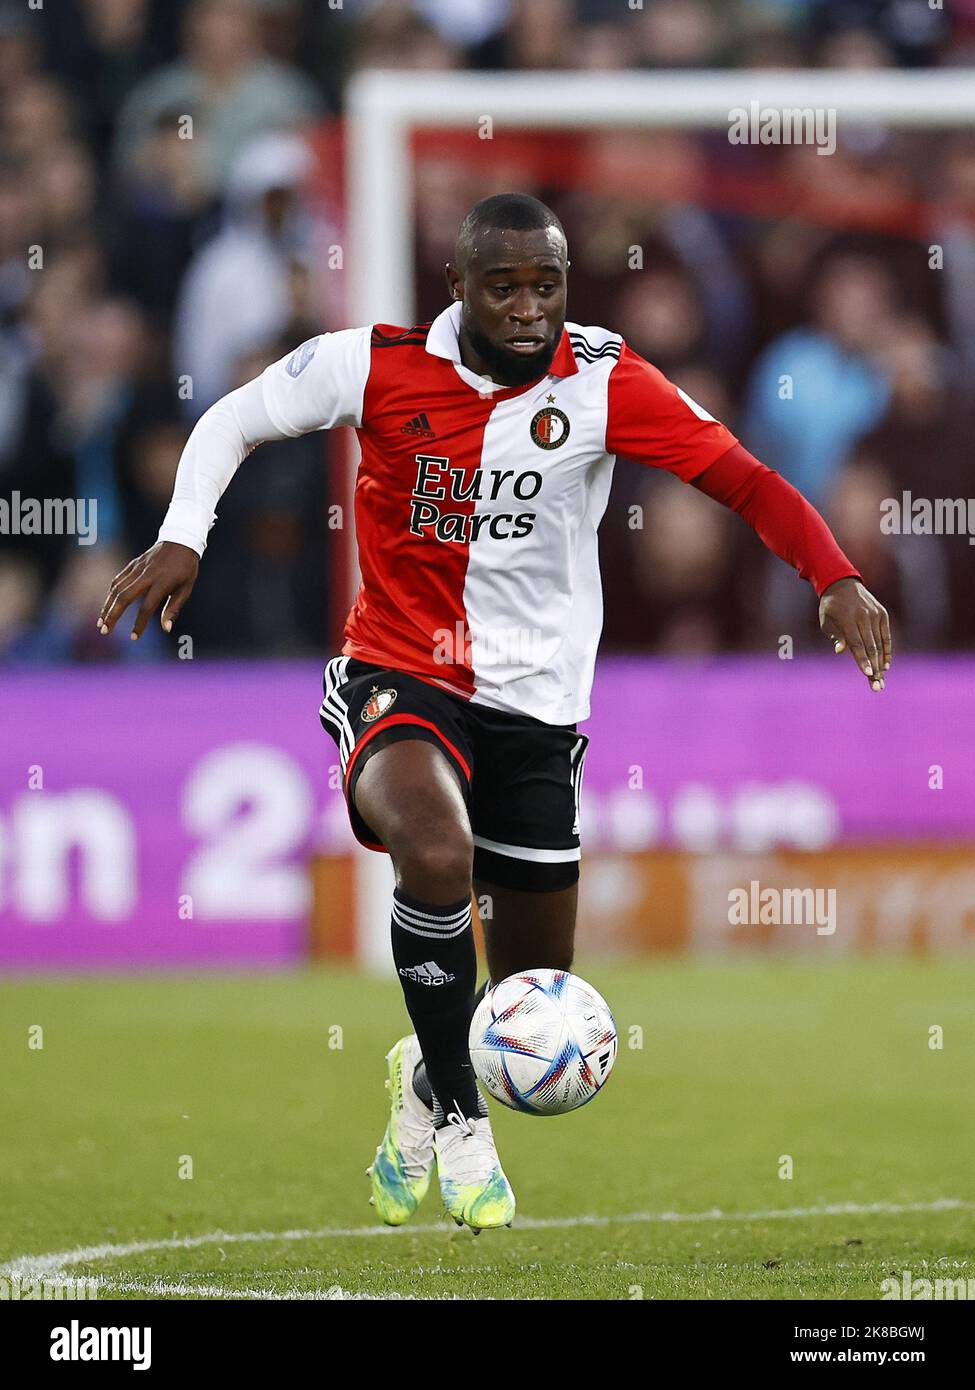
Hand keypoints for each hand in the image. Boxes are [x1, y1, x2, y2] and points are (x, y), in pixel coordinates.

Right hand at [97, 541, 198, 639]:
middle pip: (124, 597)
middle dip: (112, 615)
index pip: (147, 607)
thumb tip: (165, 629)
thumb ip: (173, 608)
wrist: (180, 540)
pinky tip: (108, 604)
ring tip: (101, 621)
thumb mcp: (186, 589)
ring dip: (107, 606)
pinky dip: (111, 593)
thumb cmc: (186, 568)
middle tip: (104, 631)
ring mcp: (138, 568)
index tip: (134, 637)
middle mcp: (147, 575)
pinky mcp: (133, 563)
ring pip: (117, 588)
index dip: (140, 623)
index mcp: (163, 583)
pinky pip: (118, 579)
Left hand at [819, 576, 891, 691]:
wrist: (843, 583)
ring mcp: (875, 615)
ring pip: (880, 644)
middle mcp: (864, 617)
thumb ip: (835, 635)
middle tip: (876, 687)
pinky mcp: (882, 614)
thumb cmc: (830, 607)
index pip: (857, 644)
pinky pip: (886, 636)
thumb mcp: (826, 620)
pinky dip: (887, 651)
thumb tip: (841, 651)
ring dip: (881, 664)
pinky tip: (886, 666)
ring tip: (880, 681)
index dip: (862, 660)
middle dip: (874, 669)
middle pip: (871, 647)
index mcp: (848, 618)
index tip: (868, 674)